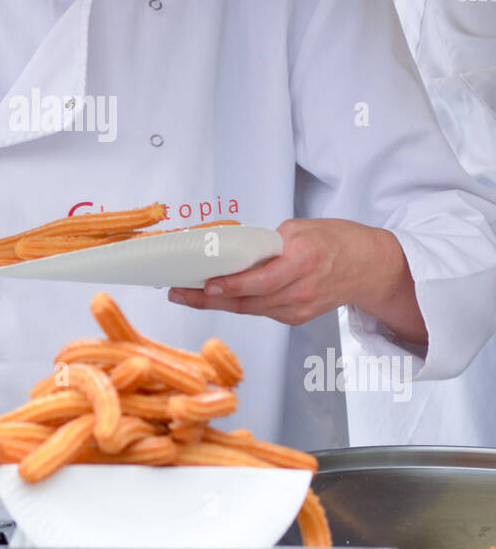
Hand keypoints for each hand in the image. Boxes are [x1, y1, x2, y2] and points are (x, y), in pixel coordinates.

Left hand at [168, 218, 426, 343]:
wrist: (369, 267)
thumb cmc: (336, 241)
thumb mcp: (301, 229)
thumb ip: (268, 243)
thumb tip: (232, 252)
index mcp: (304, 261)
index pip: (262, 280)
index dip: (232, 285)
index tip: (205, 283)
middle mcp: (302, 290)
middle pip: (248, 300)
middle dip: (208, 298)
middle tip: (177, 292)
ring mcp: (299, 308)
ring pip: (250, 309)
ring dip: (216, 303)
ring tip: (186, 294)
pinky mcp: (296, 318)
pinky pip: (261, 311)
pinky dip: (237, 304)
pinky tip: (215, 297)